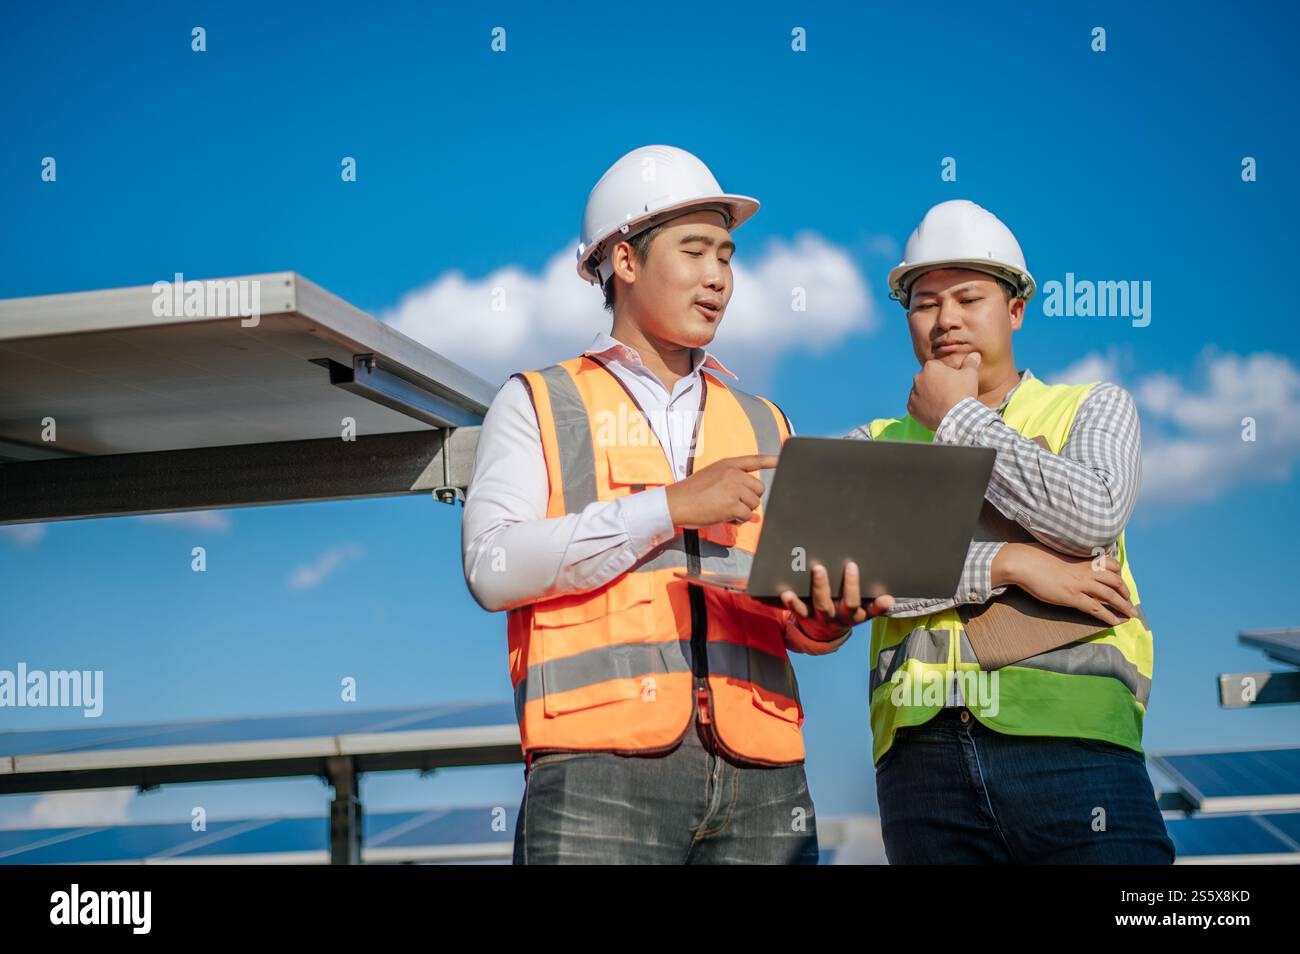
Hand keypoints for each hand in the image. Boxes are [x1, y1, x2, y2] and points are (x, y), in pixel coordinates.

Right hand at [665, 454, 776, 528]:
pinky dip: (738, 520)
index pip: (754, 460)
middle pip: (759, 488)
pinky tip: (725, 517)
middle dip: (750, 499)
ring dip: (743, 510)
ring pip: (754, 503)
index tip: (782, 459)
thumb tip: (755, 516)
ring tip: (725, 510)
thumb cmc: (690, 494)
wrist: (675, 503)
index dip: (770, 460)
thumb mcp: (712, 481)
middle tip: (734, 504)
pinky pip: (746, 515)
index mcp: (727, 464)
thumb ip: (734, 490)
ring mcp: (733, 488)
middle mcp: (733, 473)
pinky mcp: (732, 504)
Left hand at [780, 561, 894, 639]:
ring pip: (823, 605)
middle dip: (851, 586)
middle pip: (848, 604)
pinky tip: (787, 592)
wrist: (823, 633)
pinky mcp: (805, 616)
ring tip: (819, 570)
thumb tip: (890, 598)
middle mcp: (841, 617)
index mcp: (857, 615)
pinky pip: (798, 610)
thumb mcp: (860, 610)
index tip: (887, 597)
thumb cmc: (844, 612)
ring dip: (821, 588)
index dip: (879, 605)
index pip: (871, 610)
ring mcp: (823, 617)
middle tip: (851, 565)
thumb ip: (873, 603)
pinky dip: (792, 602)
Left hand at [907, 351, 980, 430]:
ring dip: (929, 395)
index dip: (947, 374)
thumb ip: (970, 363)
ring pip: (921, 392)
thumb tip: (974, 354)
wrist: (956, 418)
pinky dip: (924, 408)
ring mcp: (913, 394)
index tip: (953, 382)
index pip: (938, 367)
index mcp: (930, 367)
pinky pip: (917, 405)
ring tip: (942, 403)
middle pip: (928, 379)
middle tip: (948, 393)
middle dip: (936, 384)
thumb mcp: (970, 375)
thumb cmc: (963, 393)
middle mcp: (918, 378)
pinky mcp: (911, 408)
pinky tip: (935, 411)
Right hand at [994, 542, 1137, 626]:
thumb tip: (1073, 559)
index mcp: (1083, 559)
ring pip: (1110, 595)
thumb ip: (1071, 556)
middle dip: (1125, 591)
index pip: (1111, 563)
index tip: (1121, 579)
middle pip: (1115, 580)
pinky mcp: (1072, 597)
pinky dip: (1109, 616)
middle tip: (1129, 599)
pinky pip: (1096, 608)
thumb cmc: (1035, 556)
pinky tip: (1115, 622)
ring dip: (1123, 605)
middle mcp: (1086, 571)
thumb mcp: (1058, 552)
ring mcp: (1080, 584)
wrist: (1024, 563)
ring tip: (1130, 614)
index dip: (1119, 573)